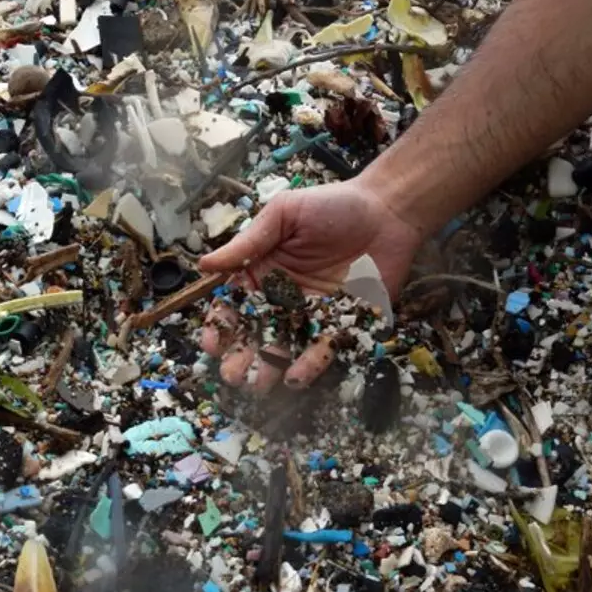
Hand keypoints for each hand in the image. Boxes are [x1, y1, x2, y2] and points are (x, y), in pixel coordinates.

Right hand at [197, 175, 424, 390]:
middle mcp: (282, 297)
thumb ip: (248, 243)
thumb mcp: (283, 215)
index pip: (234, 304)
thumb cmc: (331, 205)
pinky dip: (310, 364)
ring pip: (285, 347)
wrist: (386, 212)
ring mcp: (311, 314)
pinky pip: (323, 348)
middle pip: (255, 332)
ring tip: (257, 386)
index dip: (220, 325)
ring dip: (269, 368)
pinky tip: (296, 377)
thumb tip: (204, 264)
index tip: (212, 342)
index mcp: (262, 272)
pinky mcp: (342, 323)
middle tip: (232, 374)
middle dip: (240, 356)